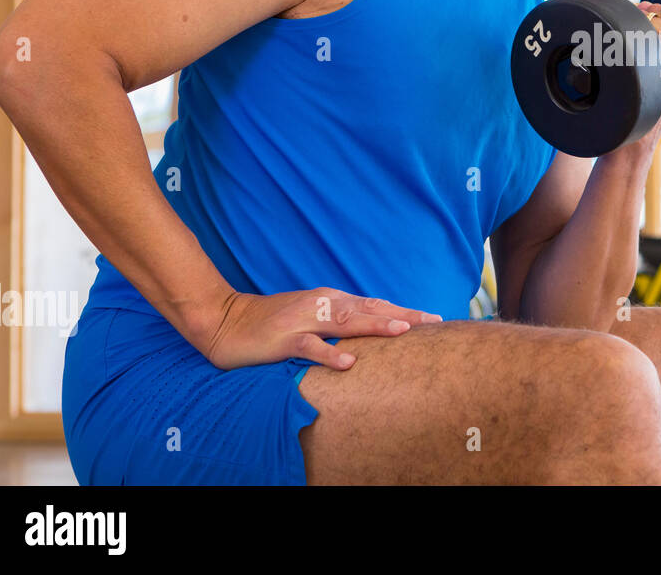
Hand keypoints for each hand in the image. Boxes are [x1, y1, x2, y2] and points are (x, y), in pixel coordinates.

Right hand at [196, 288, 442, 370]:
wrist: (225, 319)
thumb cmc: (273, 322)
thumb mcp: (312, 315)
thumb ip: (340, 318)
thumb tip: (373, 323)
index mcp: (332, 299)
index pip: (375, 303)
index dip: (405, 310)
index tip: (434, 318)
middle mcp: (323, 304)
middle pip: (369, 309)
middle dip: (403, 315)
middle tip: (434, 322)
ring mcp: (303, 320)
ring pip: (346, 322)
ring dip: (375, 325)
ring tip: (403, 331)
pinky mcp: (284, 339)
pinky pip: (310, 347)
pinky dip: (330, 353)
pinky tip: (349, 362)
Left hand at [636, 0, 660, 141]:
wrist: (650, 114)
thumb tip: (645, 5)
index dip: (657, 24)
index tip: (660, 52)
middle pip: (659, 10)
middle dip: (646, 26)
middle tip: (651, 59)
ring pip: (647, 17)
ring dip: (637, 33)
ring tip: (645, 61)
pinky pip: (638, 26)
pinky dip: (630, 38)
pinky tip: (639, 60)